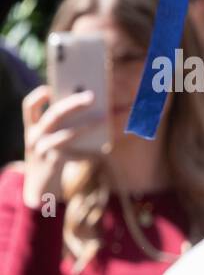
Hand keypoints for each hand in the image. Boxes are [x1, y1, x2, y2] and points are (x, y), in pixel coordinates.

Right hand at [20, 86, 99, 208]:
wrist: (39, 188)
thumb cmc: (50, 160)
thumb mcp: (50, 143)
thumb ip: (62, 129)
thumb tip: (93, 113)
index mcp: (31, 128)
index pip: (29, 107)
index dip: (38, 96)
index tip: (50, 86)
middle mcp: (33, 137)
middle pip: (53, 115)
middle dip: (73, 104)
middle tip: (91, 96)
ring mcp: (42, 149)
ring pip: (66, 133)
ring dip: (87, 124)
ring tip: (104, 117)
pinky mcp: (54, 161)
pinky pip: (75, 151)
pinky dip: (89, 149)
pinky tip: (104, 147)